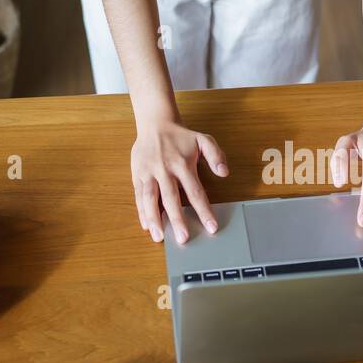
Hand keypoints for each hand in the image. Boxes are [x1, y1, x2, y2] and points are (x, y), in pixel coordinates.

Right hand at [131, 120, 228, 243]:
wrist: (155, 124)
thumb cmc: (181, 136)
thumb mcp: (203, 140)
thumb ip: (216, 155)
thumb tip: (224, 173)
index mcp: (182, 164)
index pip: (195, 191)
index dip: (204, 211)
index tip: (211, 227)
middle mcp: (165, 170)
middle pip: (171, 198)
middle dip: (177, 220)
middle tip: (183, 238)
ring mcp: (149, 173)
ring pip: (150, 198)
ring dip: (154, 218)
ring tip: (159, 237)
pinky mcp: (138, 175)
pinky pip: (138, 196)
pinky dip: (141, 211)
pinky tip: (146, 225)